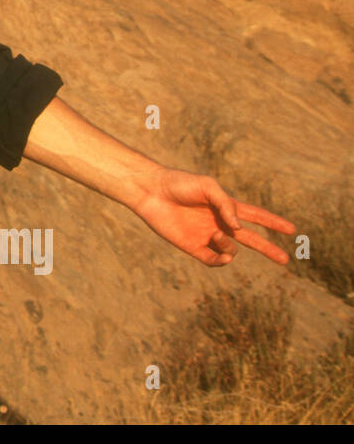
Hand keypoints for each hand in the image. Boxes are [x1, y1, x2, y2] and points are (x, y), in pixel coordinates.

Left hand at [131, 167, 295, 265]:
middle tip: (285, 260)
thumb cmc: (179, 183)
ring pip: (231, 250)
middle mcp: (218, 223)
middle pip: (250, 239)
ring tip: (216, 234)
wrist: (152, 192)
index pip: (256, 216)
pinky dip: (220, 260)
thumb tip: (239, 228)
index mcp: (226, 207)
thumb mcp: (208, 186)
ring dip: (229, 245)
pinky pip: (212, 260)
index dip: (273, 222)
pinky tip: (223, 254)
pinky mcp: (192, 246)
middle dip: (268, 248)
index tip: (292, 229)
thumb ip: (227, 205)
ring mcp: (206, 236)